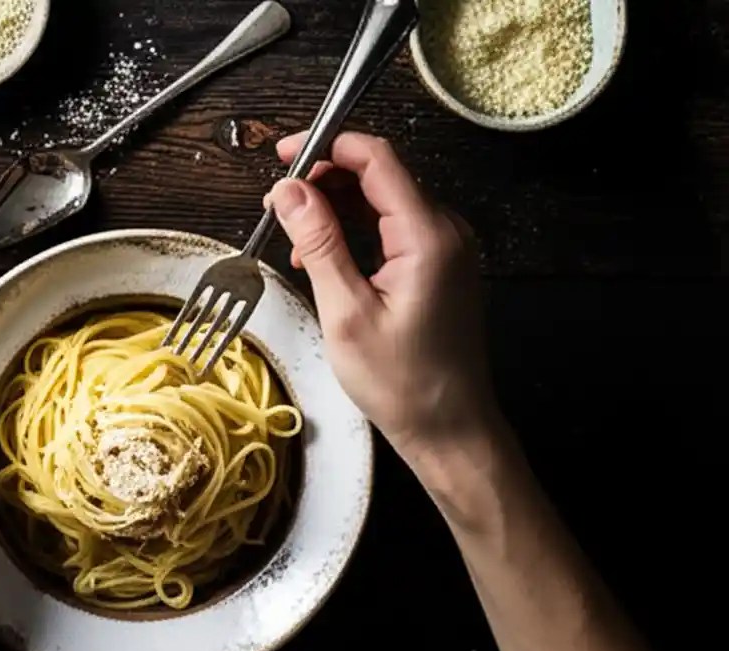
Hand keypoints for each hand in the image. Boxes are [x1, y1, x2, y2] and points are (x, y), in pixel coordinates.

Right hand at [267, 131, 497, 460]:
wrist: (450, 428)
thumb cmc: (402, 382)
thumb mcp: (346, 312)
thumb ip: (319, 243)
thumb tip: (289, 190)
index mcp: (427, 235)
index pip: (377, 158)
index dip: (326, 146)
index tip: (284, 156)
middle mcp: (445, 230)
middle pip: (379, 173)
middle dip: (324, 177)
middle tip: (277, 202)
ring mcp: (446, 246)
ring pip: (383, 199)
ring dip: (335, 205)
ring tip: (294, 235)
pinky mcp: (440, 264)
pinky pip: (393, 226)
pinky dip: (355, 229)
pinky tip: (323, 255)